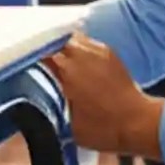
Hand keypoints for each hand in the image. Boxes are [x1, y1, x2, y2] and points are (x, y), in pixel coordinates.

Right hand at [45, 33, 163, 156]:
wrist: (136, 123)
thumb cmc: (103, 127)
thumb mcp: (69, 121)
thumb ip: (55, 99)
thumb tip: (47, 92)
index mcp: (69, 70)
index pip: (43, 52)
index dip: (34, 56)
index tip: (28, 61)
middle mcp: (84, 55)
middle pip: (58, 40)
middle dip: (49, 47)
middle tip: (43, 58)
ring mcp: (100, 52)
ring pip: (75, 38)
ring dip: (66, 46)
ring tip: (61, 59)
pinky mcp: (112, 54)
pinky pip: (90, 43)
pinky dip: (81, 48)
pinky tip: (80, 62)